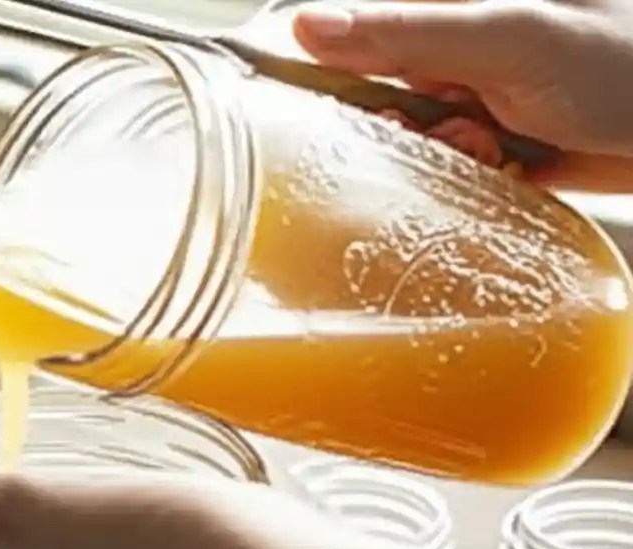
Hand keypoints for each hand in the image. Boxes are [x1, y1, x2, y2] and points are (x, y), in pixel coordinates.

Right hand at [285, 0, 632, 188]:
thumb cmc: (623, 67)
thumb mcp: (509, 40)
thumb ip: (406, 33)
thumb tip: (303, 25)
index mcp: (455, 3)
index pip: (356, 27)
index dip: (334, 68)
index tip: (347, 105)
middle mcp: (460, 37)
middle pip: (374, 86)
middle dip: (401, 123)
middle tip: (448, 132)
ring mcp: (479, 85)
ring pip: (410, 132)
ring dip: (441, 155)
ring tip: (492, 152)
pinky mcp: (497, 133)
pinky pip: (447, 162)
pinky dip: (468, 176)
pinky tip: (504, 170)